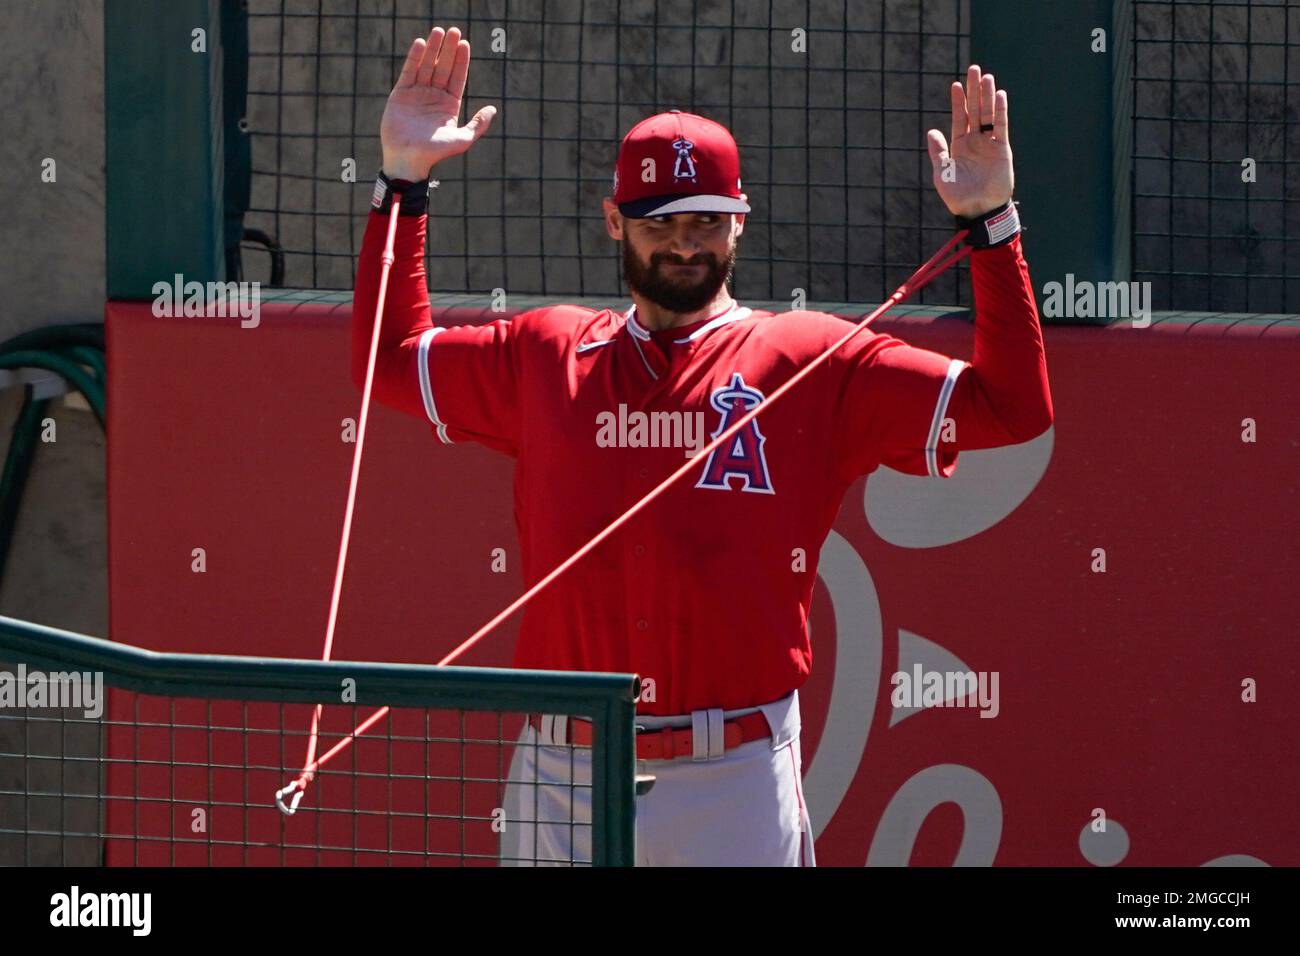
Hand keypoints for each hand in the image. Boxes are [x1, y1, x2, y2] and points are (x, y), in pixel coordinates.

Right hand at [380, 26, 496, 180]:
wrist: (408, 159)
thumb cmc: (435, 153)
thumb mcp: (462, 139)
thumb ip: (478, 125)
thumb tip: (493, 109)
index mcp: (449, 105)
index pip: (456, 77)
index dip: (461, 60)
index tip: (465, 43)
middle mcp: (434, 97)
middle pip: (443, 67)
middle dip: (448, 49)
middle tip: (453, 30)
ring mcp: (417, 94)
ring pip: (427, 66)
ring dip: (433, 49)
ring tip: (438, 31)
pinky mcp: (400, 94)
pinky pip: (409, 72)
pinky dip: (414, 58)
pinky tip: (420, 44)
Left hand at [925, 64, 1013, 217]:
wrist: (978, 210)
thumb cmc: (957, 196)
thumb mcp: (942, 173)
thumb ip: (938, 152)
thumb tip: (932, 131)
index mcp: (959, 146)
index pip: (959, 118)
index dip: (957, 101)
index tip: (955, 84)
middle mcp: (975, 141)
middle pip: (974, 110)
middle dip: (973, 91)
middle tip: (973, 69)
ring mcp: (989, 144)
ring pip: (988, 114)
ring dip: (987, 96)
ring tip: (985, 77)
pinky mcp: (1002, 149)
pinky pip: (1001, 126)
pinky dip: (1000, 111)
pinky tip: (998, 95)